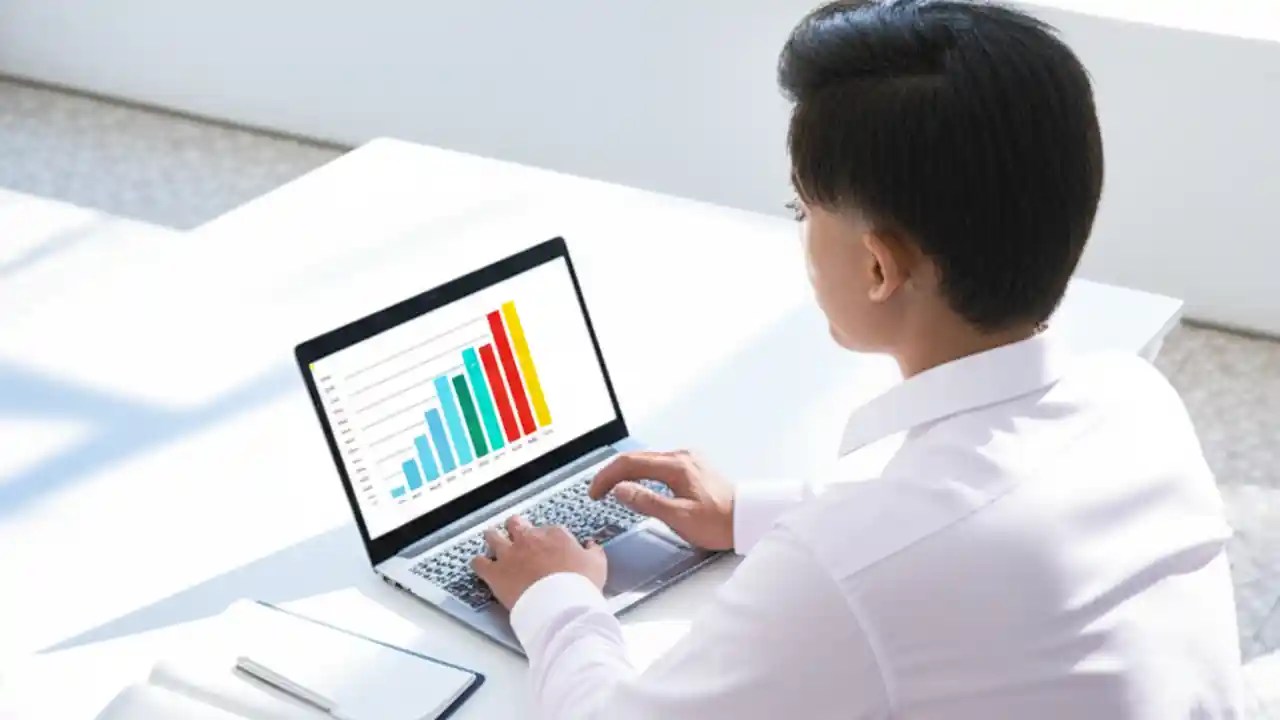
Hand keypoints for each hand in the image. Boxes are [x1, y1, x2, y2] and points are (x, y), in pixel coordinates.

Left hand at [471, 515, 606, 609]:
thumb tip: (591, 545)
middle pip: (516, 524)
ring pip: (493, 536)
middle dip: (515, 528)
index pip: (547, 529)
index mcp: (554, 534)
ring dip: (493, 539)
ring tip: (492, 541)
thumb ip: (593, 551)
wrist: (561, 605)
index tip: (547, 547)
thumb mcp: (597, 564)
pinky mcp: (495, 573)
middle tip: (516, 535)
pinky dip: (479, 563)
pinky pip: (479, 562)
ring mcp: (509, 554)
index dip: (545, 538)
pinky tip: (480, 565)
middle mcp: (529, 539)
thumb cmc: (580, 584)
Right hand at [588, 450, 734, 550]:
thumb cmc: (719, 522)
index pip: (629, 463)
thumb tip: (620, 489)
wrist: (747, 519)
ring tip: (611, 488)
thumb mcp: (679, 517)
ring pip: (646, 460)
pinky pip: (658, 464)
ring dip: (626, 472)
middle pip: (635, 458)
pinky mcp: (692, 467)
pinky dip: (641, 472)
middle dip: (612, 473)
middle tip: (597, 491)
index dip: (607, 477)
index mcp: (676, 466)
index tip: (595, 492)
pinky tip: (637, 484)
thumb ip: (647, 502)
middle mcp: (681, 457)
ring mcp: (688, 460)